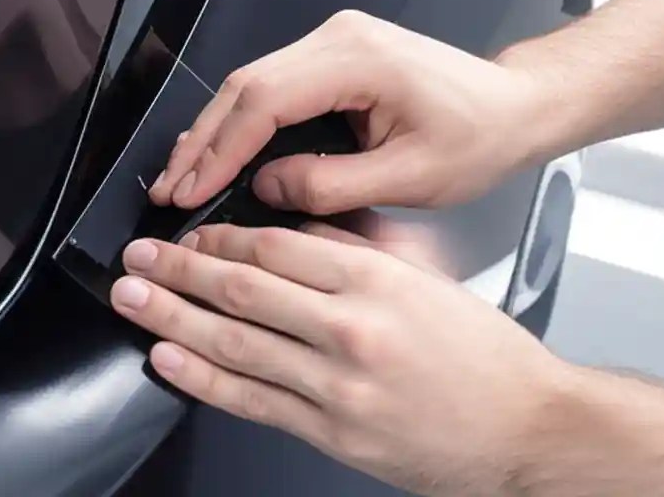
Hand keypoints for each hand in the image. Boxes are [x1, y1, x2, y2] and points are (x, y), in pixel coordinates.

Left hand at [109, 224, 568, 496]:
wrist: (529, 427)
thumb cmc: (485, 357)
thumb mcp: (430, 280)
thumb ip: (363, 252)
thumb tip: (296, 232)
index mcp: (377, 280)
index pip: (275, 246)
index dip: (219, 237)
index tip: (188, 231)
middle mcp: (352, 328)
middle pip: (243, 290)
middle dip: (179, 269)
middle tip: (138, 256)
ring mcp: (338, 384)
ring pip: (235, 344)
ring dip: (173, 318)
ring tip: (134, 299)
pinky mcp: (332, 431)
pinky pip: (251, 400)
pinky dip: (202, 379)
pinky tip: (167, 359)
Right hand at [148, 10, 546, 212]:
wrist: (517, 105)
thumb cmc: (480, 138)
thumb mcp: (412, 177)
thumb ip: (332, 185)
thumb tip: (267, 189)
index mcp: (357, 59)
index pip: (264, 102)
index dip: (220, 150)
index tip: (189, 190)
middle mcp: (336, 37)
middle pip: (245, 86)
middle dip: (202, 141)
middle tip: (168, 189)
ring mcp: (332, 41)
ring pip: (250, 84)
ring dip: (214, 132)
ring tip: (182, 177)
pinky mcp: (332, 55)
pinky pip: (271, 86)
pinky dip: (240, 123)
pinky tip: (220, 154)